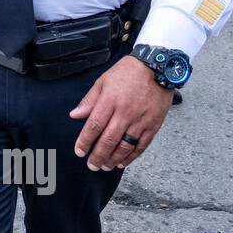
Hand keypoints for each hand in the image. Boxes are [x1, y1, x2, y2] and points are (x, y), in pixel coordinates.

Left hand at [69, 56, 171, 170]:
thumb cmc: (128, 72)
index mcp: (109, 101)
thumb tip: (75, 115)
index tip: (79, 151)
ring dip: (113, 159)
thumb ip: (89, 100)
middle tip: (91, 165)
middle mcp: (125, 113)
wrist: (158, 67)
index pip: (94, 126)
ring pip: (125, 146)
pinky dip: (132, 156)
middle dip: (98, 155)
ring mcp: (140, 120)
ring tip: (105, 166)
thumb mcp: (103, 81)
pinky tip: (123, 162)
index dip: (85, 141)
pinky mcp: (153, 124)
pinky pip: (142, 145)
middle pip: (108, 140)